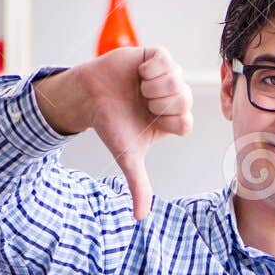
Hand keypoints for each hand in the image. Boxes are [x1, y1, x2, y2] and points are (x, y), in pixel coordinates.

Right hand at [33, 46, 193, 218]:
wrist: (88, 97)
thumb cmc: (110, 126)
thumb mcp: (127, 158)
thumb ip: (139, 186)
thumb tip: (139, 218)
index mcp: (171, 121)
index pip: (186, 122)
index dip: (167, 120)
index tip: (148, 119)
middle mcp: (172, 98)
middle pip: (184, 99)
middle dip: (160, 103)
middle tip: (142, 102)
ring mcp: (166, 76)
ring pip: (177, 78)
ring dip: (153, 86)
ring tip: (138, 88)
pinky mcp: (155, 56)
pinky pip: (166, 59)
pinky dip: (151, 68)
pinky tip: (138, 73)